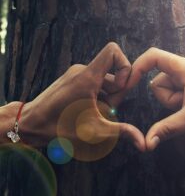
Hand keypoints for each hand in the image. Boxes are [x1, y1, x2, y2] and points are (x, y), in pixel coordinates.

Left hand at [20, 42, 145, 151]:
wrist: (30, 124)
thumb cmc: (58, 126)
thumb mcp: (94, 131)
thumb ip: (122, 132)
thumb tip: (144, 144)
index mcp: (88, 76)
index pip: (113, 51)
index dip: (125, 66)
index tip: (121, 87)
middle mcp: (82, 70)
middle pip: (113, 74)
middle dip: (115, 95)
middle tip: (103, 112)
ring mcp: (77, 74)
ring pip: (104, 82)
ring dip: (106, 99)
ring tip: (93, 115)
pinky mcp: (73, 80)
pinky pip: (94, 83)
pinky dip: (97, 97)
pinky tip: (87, 112)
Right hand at [127, 48, 184, 150]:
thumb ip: (165, 130)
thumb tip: (146, 144)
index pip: (153, 56)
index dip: (137, 67)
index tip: (128, 84)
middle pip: (158, 80)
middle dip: (167, 98)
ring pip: (166, 87)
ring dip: (173, 100)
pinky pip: (174, 88)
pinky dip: (179, 99)